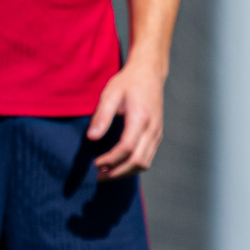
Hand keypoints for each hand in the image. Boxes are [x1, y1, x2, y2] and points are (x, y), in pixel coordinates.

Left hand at [85, 61, 166, 179]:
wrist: (149, 73)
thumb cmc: (128, 82)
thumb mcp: (110, 94)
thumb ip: (102, 116)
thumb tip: (92, 138)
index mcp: (140, 118)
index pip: (126, 149)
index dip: (111, 160)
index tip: (95, 163)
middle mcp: (152, 129)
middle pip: (137, 162)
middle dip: (117, 173)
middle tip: (100, 176)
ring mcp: (157, 133)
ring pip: (145, 164)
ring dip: (125, 172)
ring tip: (107, 173)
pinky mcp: (157, 135)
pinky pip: (148, 157)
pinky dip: (133, 166)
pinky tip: (119, 164)